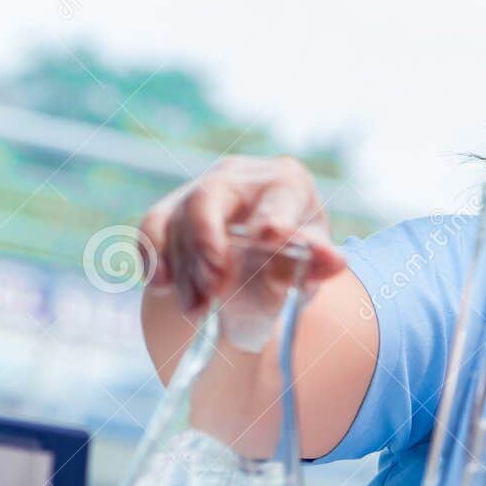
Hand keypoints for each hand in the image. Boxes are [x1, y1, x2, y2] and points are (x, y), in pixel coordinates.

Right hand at [139, 155, 345, 312]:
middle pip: (209, 197)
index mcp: (287, 182)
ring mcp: (201, 189)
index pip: (276, 198)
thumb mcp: (308, 268)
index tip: (266, 239)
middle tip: (214, 288)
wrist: (261, 272)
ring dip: (184, 271)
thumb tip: (333, 261)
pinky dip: (152, 256)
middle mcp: (241, 175)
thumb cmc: (292, 264)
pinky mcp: (171, 208)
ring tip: (198, 309)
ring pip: (177, 221)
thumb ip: (313, 264)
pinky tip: (161, 285)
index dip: (270, 220)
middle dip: (207, 244)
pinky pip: (151, 226)